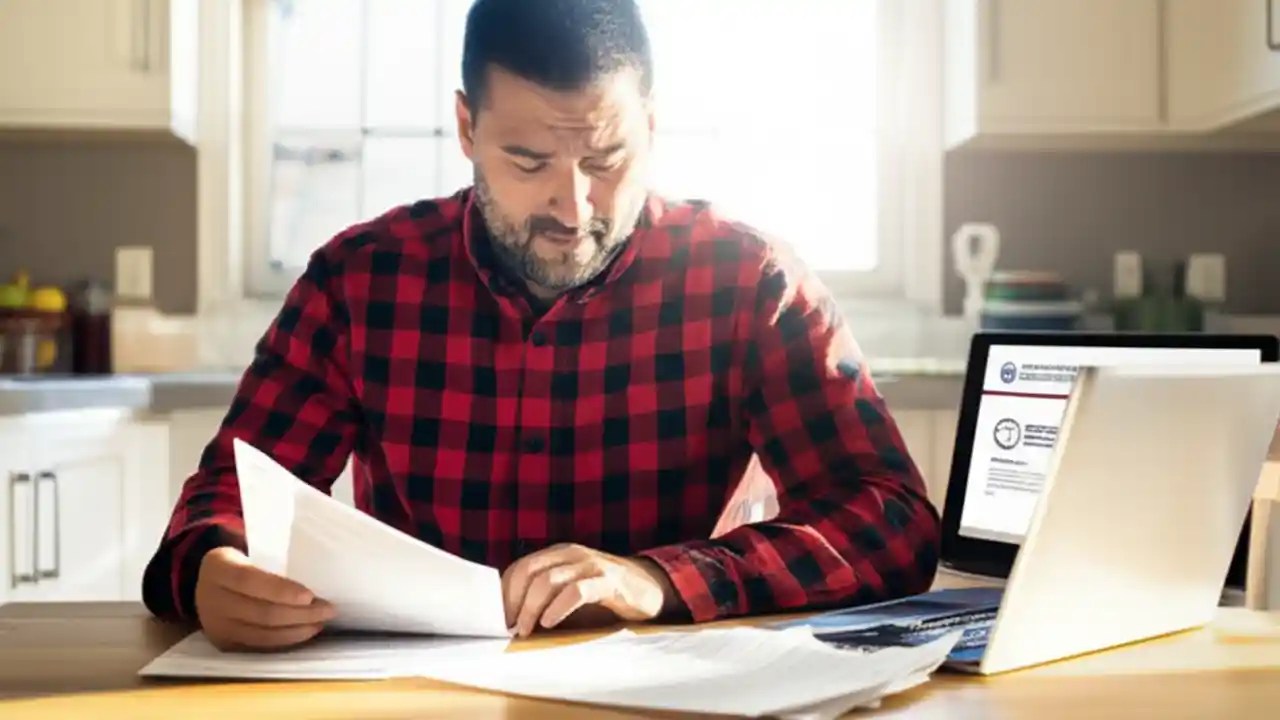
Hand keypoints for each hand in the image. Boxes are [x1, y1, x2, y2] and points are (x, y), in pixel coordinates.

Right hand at [194, 546, 337, 650]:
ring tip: (320, 622)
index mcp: (217, 567)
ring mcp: (215, 625)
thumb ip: (274, 562)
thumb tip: (318, 578)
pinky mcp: (223, 644)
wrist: (209, 585)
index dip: (281, 590)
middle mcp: (210, 598)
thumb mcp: (250, 553)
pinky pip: (259, 646)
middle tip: (328, 609)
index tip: (310, 595)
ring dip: (296, 630)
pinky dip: (285, 640)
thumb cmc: (242, 564)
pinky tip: (304, 632)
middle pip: (261, 612)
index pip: (249, 580)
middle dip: (300, 613)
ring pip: (262, 633)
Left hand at [501, 543, 675, 637]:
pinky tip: (550, 623)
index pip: (520, 567)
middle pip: (529, 571)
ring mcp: (591, 565)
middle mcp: (572, 554)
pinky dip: (558, 608)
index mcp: (559, 553)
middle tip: (508, 627)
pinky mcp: (608, 581)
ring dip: (531, 608)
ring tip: (525, 629)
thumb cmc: (604, 594)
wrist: (649, 589)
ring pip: (548, 580)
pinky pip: (576, 591)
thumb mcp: (571, 589)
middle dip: (514, 601)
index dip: (505, 592)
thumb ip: (546, 595)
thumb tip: (512, 618)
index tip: (498, 618)